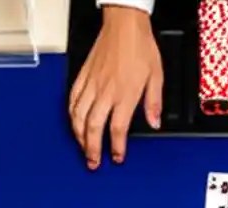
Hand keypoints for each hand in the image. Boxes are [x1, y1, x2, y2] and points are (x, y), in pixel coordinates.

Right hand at [68, 6, 162, 168]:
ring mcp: (92, 84)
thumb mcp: (157, 76)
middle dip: (92, 148)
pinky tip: (73, 123)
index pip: (118, 129)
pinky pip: (72, 100)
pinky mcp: (83, 76)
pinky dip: (71, 115)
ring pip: (79, 116)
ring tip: (82, 148)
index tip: (117, 157)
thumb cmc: (141, 47)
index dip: (116, 147)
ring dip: (79, 136)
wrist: (125, 25)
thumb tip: (155, 122)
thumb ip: (154, 103)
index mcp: (125, 94)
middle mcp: (106, 91)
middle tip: (93, 162)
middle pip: (94, 127)